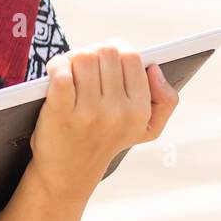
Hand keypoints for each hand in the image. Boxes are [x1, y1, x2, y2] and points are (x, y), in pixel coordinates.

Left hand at [30, 39, 179, 200]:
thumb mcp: (146, 129)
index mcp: (140, 111)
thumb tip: (155, 69)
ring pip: (83, 58)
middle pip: (106, 52)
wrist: (68, 172)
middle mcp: (117, 112)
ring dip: (73, 57)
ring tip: (70, 66)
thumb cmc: (106, 141)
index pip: (132, 58)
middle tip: (86, 61)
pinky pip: (61, 73)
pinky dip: (56, 66)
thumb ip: (165, 100)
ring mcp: (89, 112)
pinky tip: (55, 71)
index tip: (107, 54)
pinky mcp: (60, 112)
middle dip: (94, 50)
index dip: (117, 48)